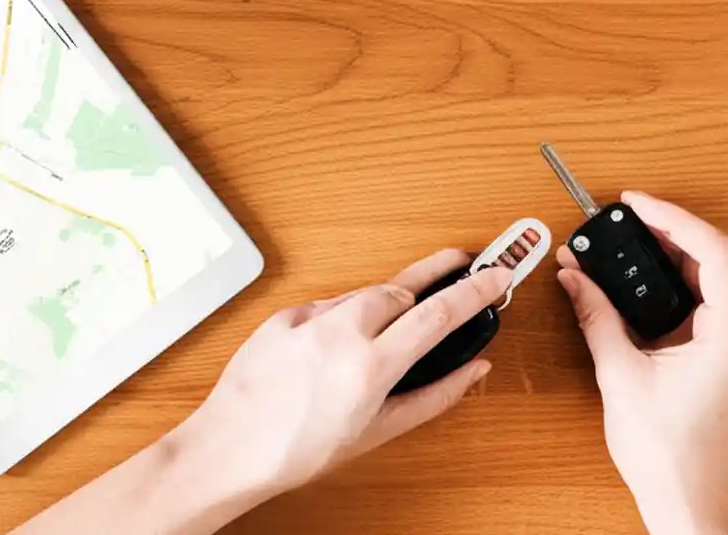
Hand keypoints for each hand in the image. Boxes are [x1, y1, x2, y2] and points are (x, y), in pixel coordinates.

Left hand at [14, 251, 511, 534]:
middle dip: (426, 290)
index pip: (437, 314)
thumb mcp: (378, 431)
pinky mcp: (282, 316)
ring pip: (363, 295)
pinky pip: (326, 306)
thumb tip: (472, 370)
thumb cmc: (299, 451)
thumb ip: (434, 395)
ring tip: (390, 328)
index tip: (497, 275)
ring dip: (384, 305)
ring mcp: (307, 321)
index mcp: (370, 367)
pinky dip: (342, 317)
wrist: (230, 449)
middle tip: (455, 278)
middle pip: (401, 292)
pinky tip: (338, 344)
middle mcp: (339, 333)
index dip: (474, 290)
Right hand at [557, 191, 727, 534]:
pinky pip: (704, 296)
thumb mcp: (619, 373)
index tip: (635, 202)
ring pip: (710, 274)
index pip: (713, 252)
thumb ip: (596, 316)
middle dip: (667, 228)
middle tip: (625, 213)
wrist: (686, 491)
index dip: (674, 217)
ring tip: (627, 235)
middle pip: (714, 256)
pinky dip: (671, 278)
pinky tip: (639, 273)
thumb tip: (575, 275)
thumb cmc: (665, 448)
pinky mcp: (723, 349)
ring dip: (669, 251)